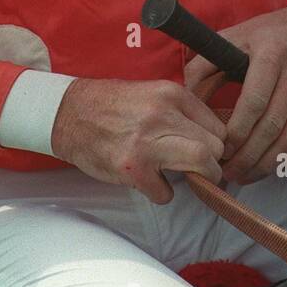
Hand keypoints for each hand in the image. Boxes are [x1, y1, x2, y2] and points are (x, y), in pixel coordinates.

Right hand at [51, 76, 227, 204]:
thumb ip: (181, 112)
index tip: (208, 154)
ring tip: (183, 176)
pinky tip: (148, 181)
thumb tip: (213, 140)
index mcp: (171, 94)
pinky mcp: (133, 168)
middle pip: (215, 147)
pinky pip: (166, 192)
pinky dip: (160, 192)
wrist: (69, 114)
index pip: (217, 126)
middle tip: (199, 170)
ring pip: (202, 164)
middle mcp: (163, 114)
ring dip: (198, 178)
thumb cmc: (111, 106)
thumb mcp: (152, 95)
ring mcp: (148, 142)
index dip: (216, 145)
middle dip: (211, 163)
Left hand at [183, 6, 286, 184]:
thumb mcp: (232, 38)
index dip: (236, 130)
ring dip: (264, 164)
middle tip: (226, 171)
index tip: (219, 147)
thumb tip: (185, 98)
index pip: (253, 101)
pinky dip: (281, 158)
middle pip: (271, 126)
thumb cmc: (264, 36)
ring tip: (242, 175)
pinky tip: (262, 165)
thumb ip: (204, 66)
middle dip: (247, 155)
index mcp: (271, 52)